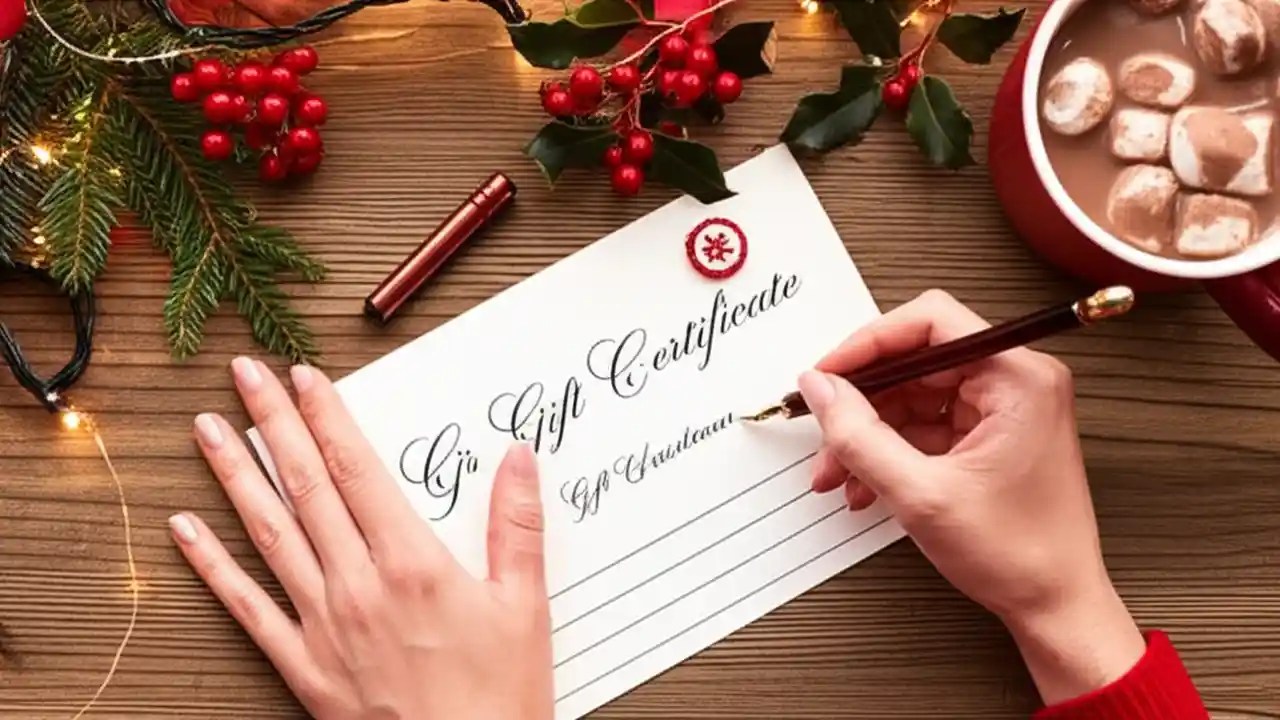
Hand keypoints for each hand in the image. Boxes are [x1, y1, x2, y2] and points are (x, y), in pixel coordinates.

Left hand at [169, 358, 553, 719]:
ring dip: (234, 475)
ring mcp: (324, 625)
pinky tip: (186, 532)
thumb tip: (518, 459)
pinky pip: (247, 608)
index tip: (305, 376)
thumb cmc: (497, 698)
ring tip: (208, 430)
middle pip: (306, 486)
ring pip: (269, 533)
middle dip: (274, 422)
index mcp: (413, 564)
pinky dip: (212, 567)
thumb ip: (517, 527)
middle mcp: (358, 586)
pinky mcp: (304, 666)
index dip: (328, 416)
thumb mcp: (525, 606)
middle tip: (245, 374)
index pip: (357, 470)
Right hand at [799, 291, 1143, 704]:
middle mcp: (1015, 383)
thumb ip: (860, 436)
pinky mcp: (988, 436)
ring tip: (837, 470)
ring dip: (867, 433)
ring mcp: (1001, 410)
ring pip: (911, 396)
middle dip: (861, 401)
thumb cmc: (1021, 555)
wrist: (1054, 607)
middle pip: (915, 361)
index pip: (931, 322)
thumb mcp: (921, 494)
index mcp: (1019, 379)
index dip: (869, 343)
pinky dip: (887, 450)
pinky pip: (923, 425)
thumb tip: (821, 389)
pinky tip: (862, 482)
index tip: (828, 372)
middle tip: (823, 426)